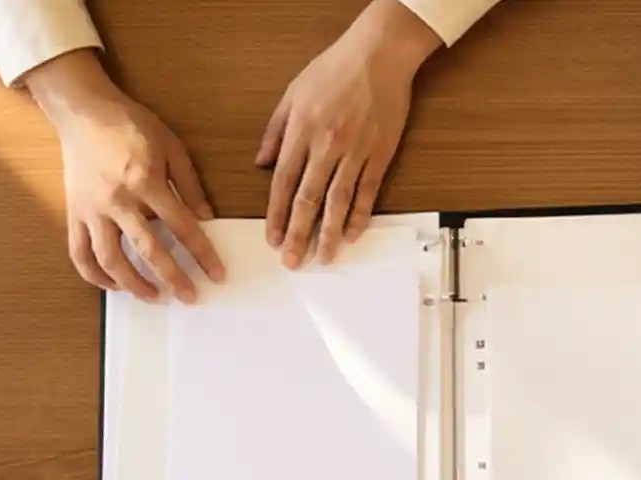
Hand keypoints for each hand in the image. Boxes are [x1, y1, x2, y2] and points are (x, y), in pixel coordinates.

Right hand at [26, 50, 223, 301]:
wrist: (83, 111)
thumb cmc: (131, 125)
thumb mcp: (171, 145)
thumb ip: (189, 184)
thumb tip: (207, 217)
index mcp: (145, 181)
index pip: (182, 227)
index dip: (202, 254)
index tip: (217, 275)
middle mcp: (117, 200)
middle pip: (148, 250)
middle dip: (173, 277)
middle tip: (190, 296)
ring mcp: (91, 210)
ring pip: (110, 259)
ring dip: (133, 284)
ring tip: (154, 296)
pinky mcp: (74, 213)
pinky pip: (79, 253)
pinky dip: (94, 275)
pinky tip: (113, 285)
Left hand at [256, 0, 441, 267]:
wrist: (378, 56)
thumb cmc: (333, 70)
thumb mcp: (293, 93)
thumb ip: (275, 130)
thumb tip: (261, 163)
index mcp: (301, 131)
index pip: (283, 182)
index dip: (277, 214)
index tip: (272, 239)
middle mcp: (326, 145)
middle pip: (308, 199)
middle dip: (298, 234)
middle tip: (292, 261)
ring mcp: (355, 152)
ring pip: (338, 201)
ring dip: (329, 233)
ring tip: (323, 257)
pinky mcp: (380, 154)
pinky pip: (368, 191)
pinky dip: (359, 215)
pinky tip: (352, 235)